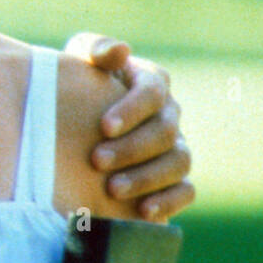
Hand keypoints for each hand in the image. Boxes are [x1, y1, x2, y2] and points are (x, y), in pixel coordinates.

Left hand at [64, 32, 194, 221]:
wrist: (76, 117)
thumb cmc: (77, 82)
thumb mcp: (78, 59)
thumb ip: (95, 50)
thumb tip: (119, 51)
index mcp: (151, 82)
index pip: (153, 92)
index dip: (131, 110)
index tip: (103, 127)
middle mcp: (170, 114)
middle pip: (165, 132)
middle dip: (131, 148)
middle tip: (96, 161)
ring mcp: (176, 146)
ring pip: (178, 162)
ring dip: (146, 177)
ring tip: (112, 189)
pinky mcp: (175, 178)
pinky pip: (186, 191)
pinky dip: (168, 201)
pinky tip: (142, 212)